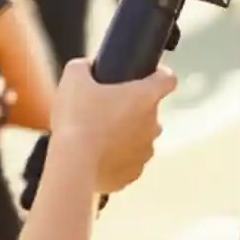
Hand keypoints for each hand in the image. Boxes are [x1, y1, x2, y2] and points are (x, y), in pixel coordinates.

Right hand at [49, 59, 177, 193]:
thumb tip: (88, 68)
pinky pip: (129, 162)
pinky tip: (96, 156)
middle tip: (103, 109)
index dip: (158, 75)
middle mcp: (153, 123)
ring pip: (140, 138)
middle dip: (131, 108)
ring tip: (96, 136)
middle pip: (149, 110)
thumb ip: (85, 66)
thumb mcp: (74, 76)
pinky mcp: (134, 173)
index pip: (167, 79)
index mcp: (146, 96)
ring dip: (125, 135)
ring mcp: (146, 151)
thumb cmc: (76, 117)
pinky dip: (117, 159)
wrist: (73, 164)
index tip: (145, 77)